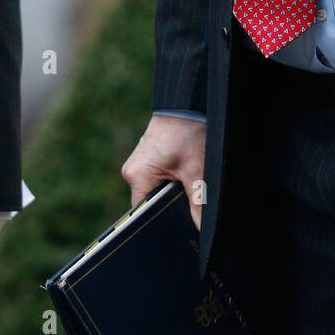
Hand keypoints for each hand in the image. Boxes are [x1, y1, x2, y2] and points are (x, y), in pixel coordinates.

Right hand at [121, 115, 206, 230]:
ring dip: (169, 192)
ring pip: (155, 190)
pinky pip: (157, 179)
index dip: (159, 222)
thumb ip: (197, 201)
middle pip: (149, 203)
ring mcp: (139, 165)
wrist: (186, 105)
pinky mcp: (148, 159)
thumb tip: (201, 228)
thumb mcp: (196, 170)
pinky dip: (170, 181)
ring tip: (185, 185)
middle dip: (167, 205)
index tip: (174, 229)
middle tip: (186, 204)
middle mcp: (133, 172)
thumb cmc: (187, 132)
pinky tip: (182, 176)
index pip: (143, 213)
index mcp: (137, 176)